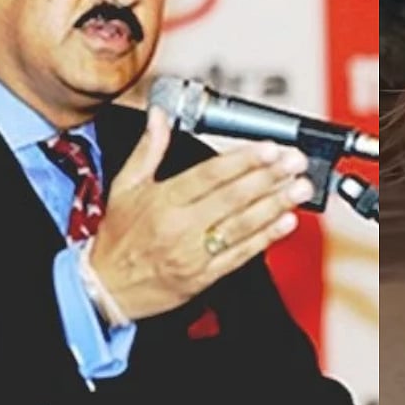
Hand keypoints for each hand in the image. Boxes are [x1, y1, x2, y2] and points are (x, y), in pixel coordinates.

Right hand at [88, 106, 311, 322]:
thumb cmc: (118, 237)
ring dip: (275, 205)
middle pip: (232, 198)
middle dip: (269, 178)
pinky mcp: (204, 277)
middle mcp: (180, 226)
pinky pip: (240, 255)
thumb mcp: (125, 186)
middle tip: (295, 162)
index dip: (242, 160)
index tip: (269, 147)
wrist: (105, 290)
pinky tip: (286, 222)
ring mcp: (194, 254)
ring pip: (242, 226)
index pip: (209, 175)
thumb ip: (148, 149)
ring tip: (299, 188)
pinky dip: (266, 238)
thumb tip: (159, 115)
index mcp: (163, 201)